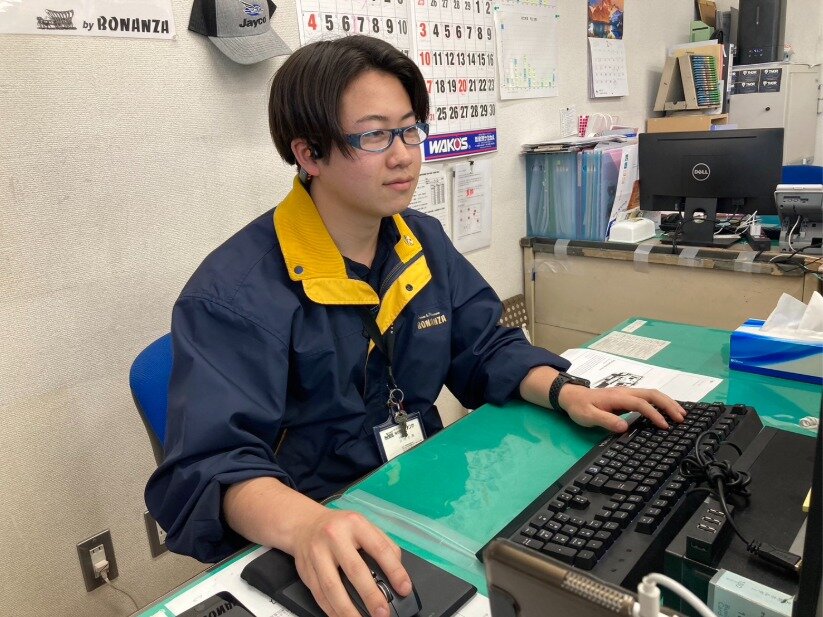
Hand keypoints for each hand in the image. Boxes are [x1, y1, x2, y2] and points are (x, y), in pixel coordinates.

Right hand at [291, 508, 411, 616]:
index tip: (404, 588)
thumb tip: (397, 570)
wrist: (304, 524)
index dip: (394, 570)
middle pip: (355, 569)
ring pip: (332, 587)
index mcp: (355, 524)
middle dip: (371, 595)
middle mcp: (334, 537)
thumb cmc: (340, 527)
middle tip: (383, 613)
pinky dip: (332, 610)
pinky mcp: (306, 570)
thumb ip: (381, 543)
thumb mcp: (363, 525)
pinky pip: (319, 595)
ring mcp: (317, 553)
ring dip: (348, 610)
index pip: (379, 548)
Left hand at [558, 385, 685, 432]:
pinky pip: (648, 398)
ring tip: (680, 414)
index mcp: (618, 396)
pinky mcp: (626, 397)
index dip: (654, 414)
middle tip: (681, 418)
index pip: (641, 404)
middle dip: (668, 405)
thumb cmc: (580, 407)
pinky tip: (666, 411)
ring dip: (667, 402)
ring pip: (652, 394)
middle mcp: (625, 392)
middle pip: (652, 394)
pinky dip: (660, 403)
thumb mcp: (588, 416)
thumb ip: (606, 420)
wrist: (571, 397)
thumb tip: (624, 427)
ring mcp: (627, 393)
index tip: (664, 426)